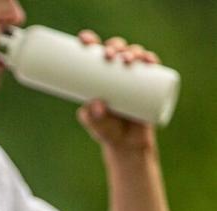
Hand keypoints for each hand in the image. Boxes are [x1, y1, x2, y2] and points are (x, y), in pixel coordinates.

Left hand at [75, 31, 158, 152]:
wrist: (128, 143)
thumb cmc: (107, 131)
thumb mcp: (96, 126)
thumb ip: (93, 118)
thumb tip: (96, 103)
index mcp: (97, 76)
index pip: (92, 54)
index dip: (90, 41)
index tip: (85, 40)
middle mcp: (115, 72)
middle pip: (115, 50)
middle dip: (114, 46)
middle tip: (110, 56)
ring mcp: (133, 76)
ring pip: (133, 55)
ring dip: (132, 51)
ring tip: (128, 60)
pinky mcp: (149, 83)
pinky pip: (152, 68)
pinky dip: (151, 61)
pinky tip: (150, 60)